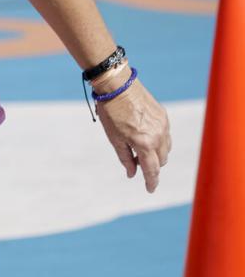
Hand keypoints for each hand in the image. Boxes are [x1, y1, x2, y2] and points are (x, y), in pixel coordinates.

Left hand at [95, 78, 171, 192]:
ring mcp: (163, 125)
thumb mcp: (114, 139)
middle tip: (136, 164)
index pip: (152, 169)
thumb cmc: (111, 113)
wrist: (118, 87)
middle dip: (152, 167)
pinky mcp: (164, 116)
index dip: (151, 181)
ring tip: (139, 150)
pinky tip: (146, 137)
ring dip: (157, 155)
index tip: (150, 189)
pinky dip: (158, 141)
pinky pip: (166, 135)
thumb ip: (125, 158)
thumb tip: (132, 173)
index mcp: (144, 143)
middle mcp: (158, 136)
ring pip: (166, 149)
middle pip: (161, 161)